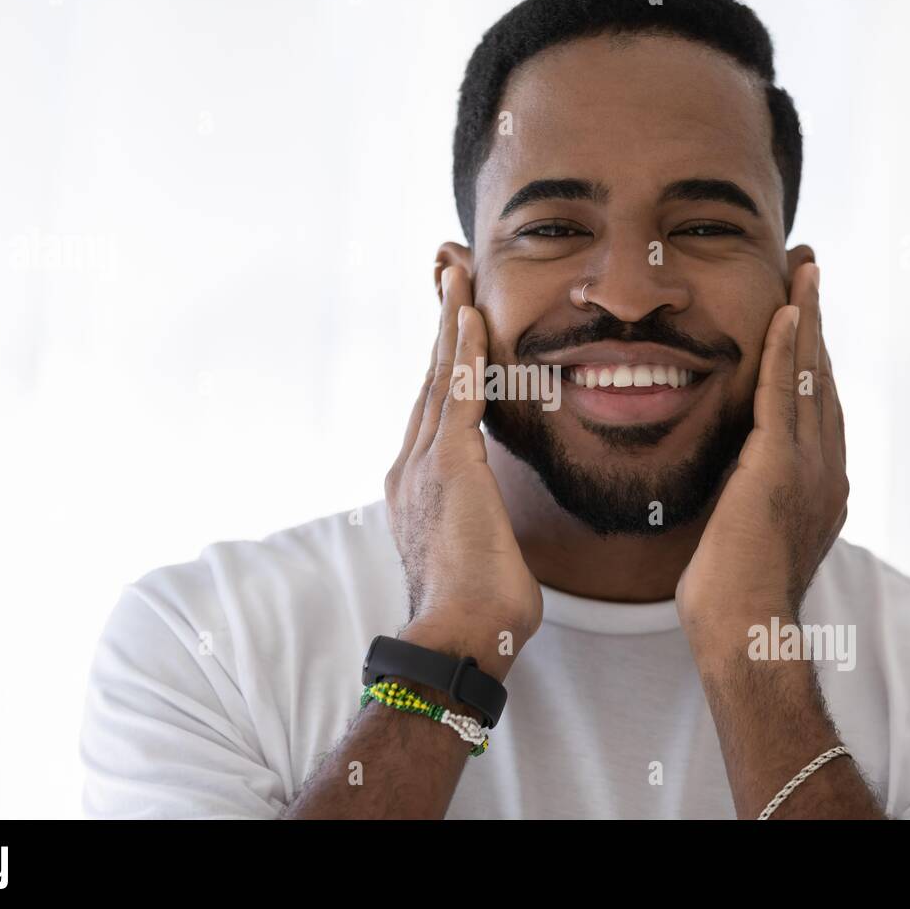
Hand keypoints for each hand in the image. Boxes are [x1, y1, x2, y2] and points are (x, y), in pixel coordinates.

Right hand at [385, 264, 542, 661]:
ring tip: (456, 274)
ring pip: (440, 375)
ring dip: (451, 322)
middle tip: (448, 278)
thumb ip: (483, 529)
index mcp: (418, 487)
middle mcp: (411, 466)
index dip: (444, 364)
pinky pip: (459, 392)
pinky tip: (471, 314)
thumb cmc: (479, 611)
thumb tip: (498, 540)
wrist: (460, 635)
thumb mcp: (480, 555)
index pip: (434, 411)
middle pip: (429, 381)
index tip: (454, 328)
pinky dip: (466, 350)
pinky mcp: (449, 464)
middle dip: (441, 327)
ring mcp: (425, 463)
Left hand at [676, 261, 847, 636]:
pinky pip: (785, 395)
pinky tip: (785, 312)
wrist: (743, 630)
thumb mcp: (748, 531)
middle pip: (823, 377)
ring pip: (812, 375)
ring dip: (807, 317)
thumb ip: (749, 495)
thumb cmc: (733, 595)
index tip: (804, 313)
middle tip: (810, 270)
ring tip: (804, 269)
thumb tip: (732, 479)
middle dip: (816, 321)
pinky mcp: (779, 468)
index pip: (817, 404)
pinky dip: (788, 350)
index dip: (812, 354)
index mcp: (822, 484)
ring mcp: (810, 468)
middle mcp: (828, 468)